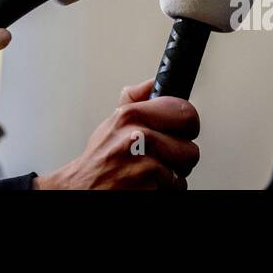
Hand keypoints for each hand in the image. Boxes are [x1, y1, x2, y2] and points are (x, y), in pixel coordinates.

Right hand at [34, 79, 199, 189]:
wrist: (82, 188)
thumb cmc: (100, 159)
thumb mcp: (112, 122)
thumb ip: (134, 100)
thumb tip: (152, 83)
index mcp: (131, 116)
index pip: (184, 111)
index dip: (188, 124)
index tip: (183, 129)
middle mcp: (137, 138)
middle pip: (190, 148)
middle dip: (182, 155)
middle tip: (166, 155)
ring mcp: (144, 166)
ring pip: (184, 171)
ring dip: (173, 175)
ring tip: (152, 171)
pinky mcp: (148, 188)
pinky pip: (175, 188)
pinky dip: (165, 190)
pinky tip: (147, 184)